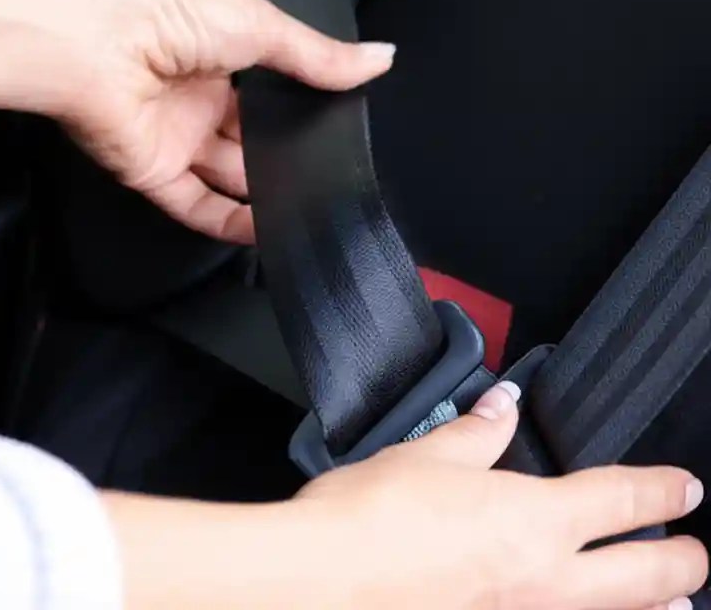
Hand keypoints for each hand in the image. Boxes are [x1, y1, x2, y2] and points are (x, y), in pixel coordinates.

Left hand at [54, 0, 395, 243]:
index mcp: (216, 49)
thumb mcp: (260, 25)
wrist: (93, 39)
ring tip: (313, 209)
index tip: (342, 127)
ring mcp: (173, 136)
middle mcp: (193, 96)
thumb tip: (379, 59)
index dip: (301, 109)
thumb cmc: (163, 10)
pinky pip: (196, 207)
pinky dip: (232, 224)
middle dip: (287, 156)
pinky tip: (270, 232)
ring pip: (227, 177)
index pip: (267, 88)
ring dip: (266, 194)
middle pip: (249, 138)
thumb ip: (316, 57)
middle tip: (332, 173)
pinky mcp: (152, 173)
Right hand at [290, 382, 708, 608]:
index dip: (663, 490)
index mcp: (533, 518)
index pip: (624, 501)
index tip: (684, 486)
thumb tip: (502, 406)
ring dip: (652, 606)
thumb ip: (475, 434)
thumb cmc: (368, 518)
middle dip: (683, 561)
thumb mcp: (424, 456)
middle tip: (696, 553)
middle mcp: (544, 577)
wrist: (322, 583)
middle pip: (647, 575)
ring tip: (674, 604)